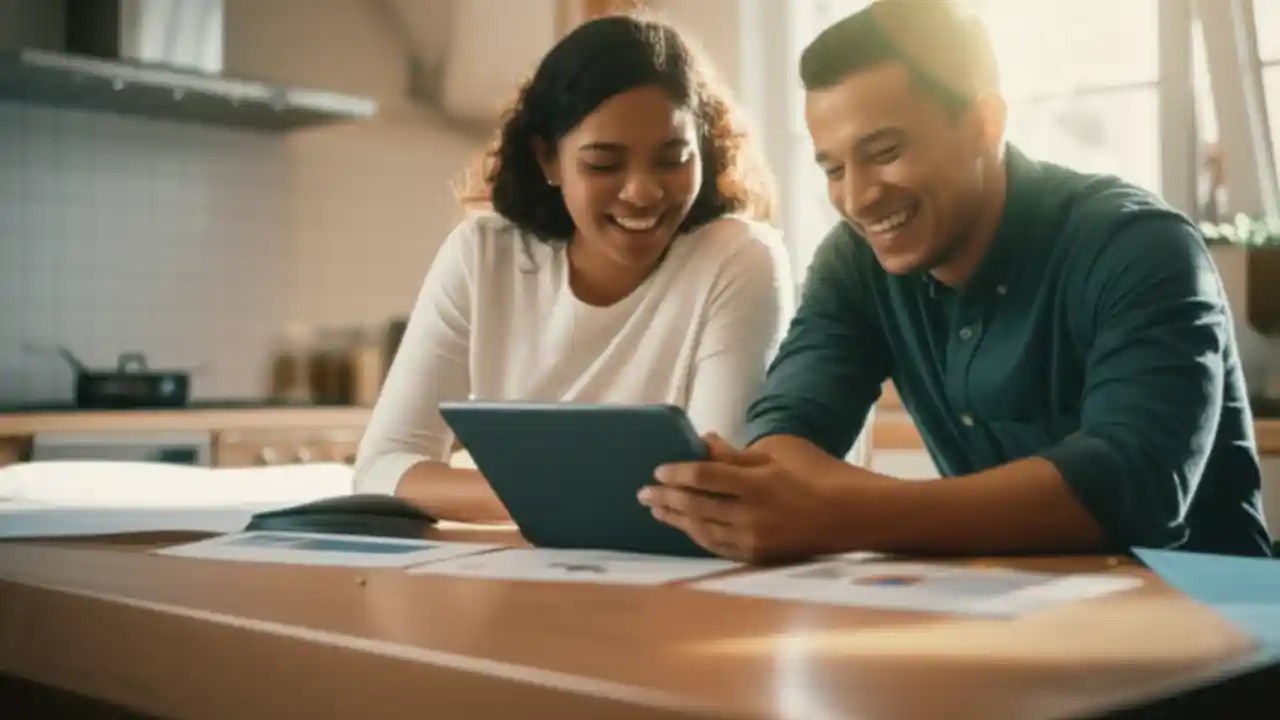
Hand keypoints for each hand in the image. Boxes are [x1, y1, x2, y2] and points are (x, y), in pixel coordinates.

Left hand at [637, 434, 867, 562]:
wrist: (856, 516)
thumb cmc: (820, 474)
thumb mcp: (780, 452)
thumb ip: (739, 453)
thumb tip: (705, 441)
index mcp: (758, 483)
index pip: (705, 476)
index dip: (677, 473)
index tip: (657, 471)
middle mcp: (753, 515)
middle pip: (697, 506)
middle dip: (666, 500)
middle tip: (643, 494)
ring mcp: (756, 540)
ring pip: (704, 530)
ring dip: (677, 520)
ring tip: (657, 511)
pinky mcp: (761, 556)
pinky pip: (719, 547)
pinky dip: (699, 536)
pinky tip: (687, 529)